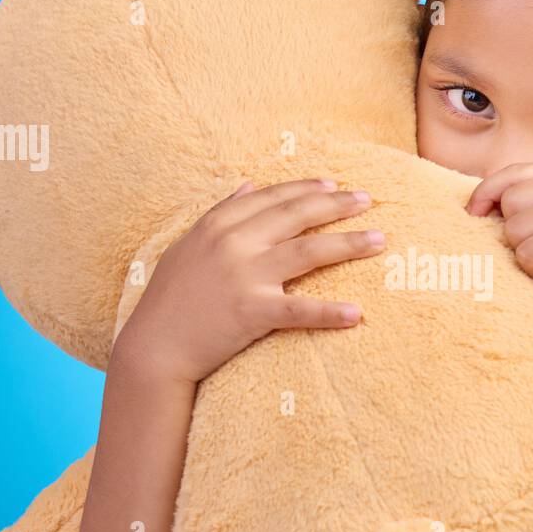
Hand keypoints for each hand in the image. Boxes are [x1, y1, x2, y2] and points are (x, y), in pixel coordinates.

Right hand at [114, 177, 385, 384]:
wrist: (153, 347)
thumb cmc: (169, 299)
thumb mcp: (187, 245)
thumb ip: (219, 213)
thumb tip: (247, 185)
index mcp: (218, 224)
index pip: (272, 197)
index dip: (306, 189)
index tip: (334, 184)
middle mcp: (234, 243)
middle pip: (297, 215)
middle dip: (336, 205)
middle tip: (367, 200)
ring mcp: (245, 277)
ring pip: (309, 252)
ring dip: (349, 244)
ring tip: (380, 240)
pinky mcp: (252, 313)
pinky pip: (300, 310)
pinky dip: (330, 312)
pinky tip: (357, 313)